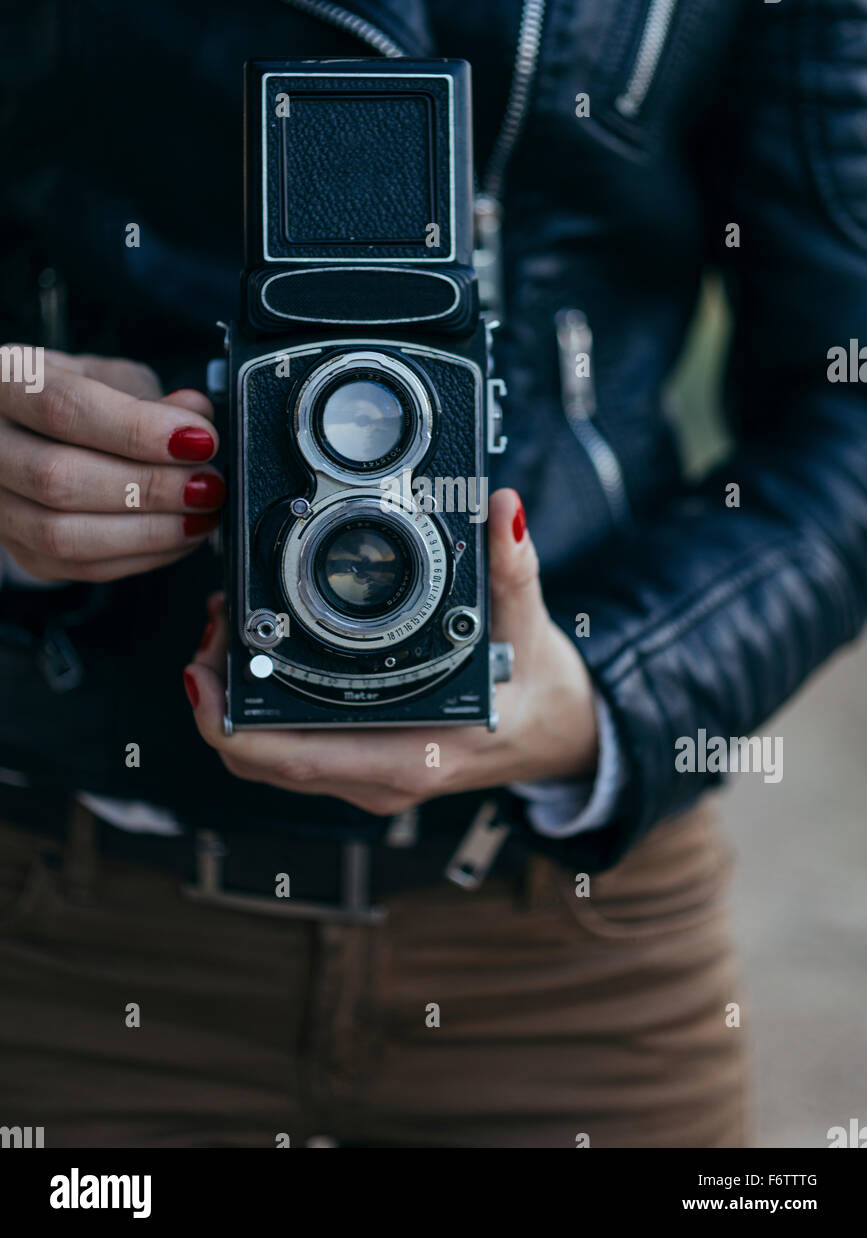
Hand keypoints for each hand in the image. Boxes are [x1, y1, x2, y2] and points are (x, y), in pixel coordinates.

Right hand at [0, 346, 223, 582]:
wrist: (31, 434)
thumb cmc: (72, 397)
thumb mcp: (107, 375)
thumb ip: (149, 394)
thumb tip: (194, 416)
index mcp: (6, 382)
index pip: (64, 408)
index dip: (138, 430)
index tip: (200, 440)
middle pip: (59, 479)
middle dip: (149, 488)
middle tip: (207, 483)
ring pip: (63, 535)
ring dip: (149, 531)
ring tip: (202, 513)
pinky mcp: (23, 552)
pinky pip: (81, 567)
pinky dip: (143, 556)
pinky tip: (181, 536)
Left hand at [183, 489, 598, 815]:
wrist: (560, 735)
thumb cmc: (540, 692)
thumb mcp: (530, 627)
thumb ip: (514, 569)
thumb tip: (503, 510)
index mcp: (413, 756)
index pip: (292, 759)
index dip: (229, 719)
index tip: (201, 666)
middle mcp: (381, 779)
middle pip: (261, 761)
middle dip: (219, 697)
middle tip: (215, 623)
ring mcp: (367, 778)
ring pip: (270, 759)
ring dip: (237, 700)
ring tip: (230, 629)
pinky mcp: (363, 765)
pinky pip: (292, 750)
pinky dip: (262, 708)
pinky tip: (262, 651)